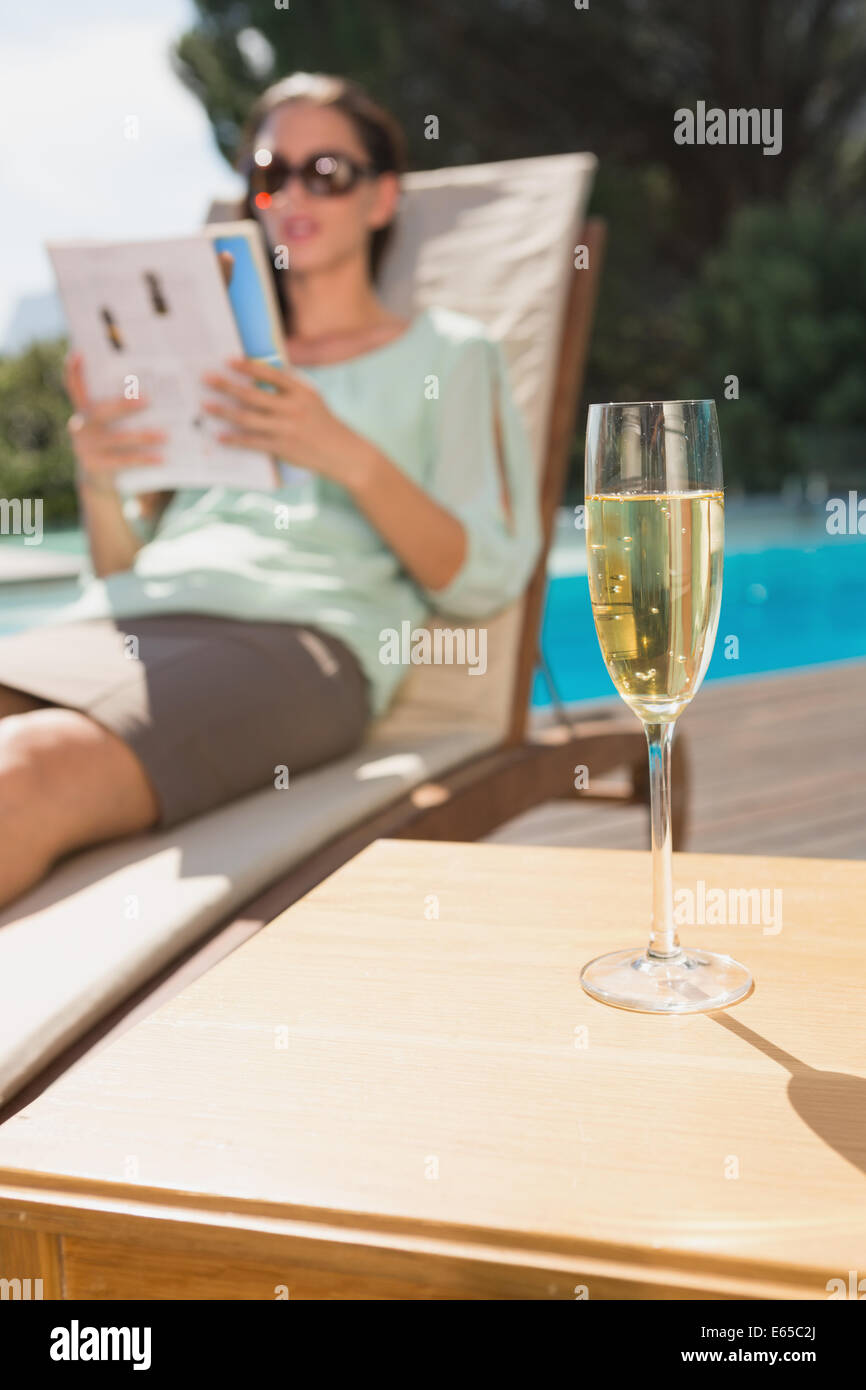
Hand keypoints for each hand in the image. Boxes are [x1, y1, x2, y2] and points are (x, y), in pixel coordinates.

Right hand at [64, 353, 165, 490]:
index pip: (75, 388)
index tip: (79, 354)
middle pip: (101, 412)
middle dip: (124, 405)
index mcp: (84, 411)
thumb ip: (120, 410)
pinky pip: (124, 461)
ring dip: (143, 436)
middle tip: (148, 399)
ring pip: (117, 438)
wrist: (99, 481)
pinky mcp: (96, 465)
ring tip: (165, 435)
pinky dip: (144, 459)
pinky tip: (162, 458)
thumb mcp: (111, 426)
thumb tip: (158, 394)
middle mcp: (81, 426)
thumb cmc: (113, 445)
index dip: (75, 372)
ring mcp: (85, 447)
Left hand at [201, 358, 372, 490]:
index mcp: (301, 392)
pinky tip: (220, 436)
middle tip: (206, 378)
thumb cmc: (323, 423)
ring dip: (224, 411)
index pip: (270, 374)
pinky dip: (234, 439)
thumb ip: (289, 386)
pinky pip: (252, 442)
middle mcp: (293, 408)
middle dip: (226, 385)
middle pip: (252, 395)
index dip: (248, 366)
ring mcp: (286, 429)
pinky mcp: (282, 448)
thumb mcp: (312, 399)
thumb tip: (260, 372)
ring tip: (206, 405)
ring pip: (248, 418)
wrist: (343, 453)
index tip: (228, 360)